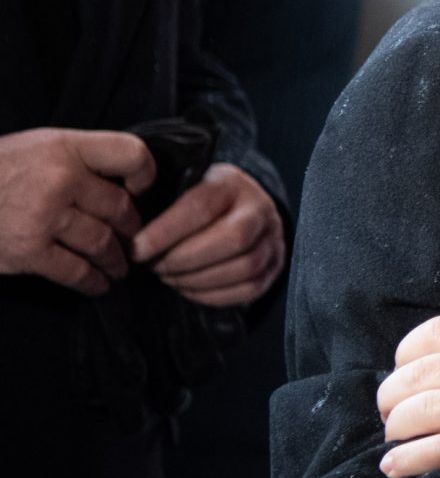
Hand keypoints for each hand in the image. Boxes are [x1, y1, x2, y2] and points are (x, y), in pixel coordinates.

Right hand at [0, 127, 152, 293]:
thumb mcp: (35, 146)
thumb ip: (76, 157)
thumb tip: (121, 179)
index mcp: (64, 148)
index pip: (130, 154)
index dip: (146, 174)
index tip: (143, 190)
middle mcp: (60, 180)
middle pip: (120, 207)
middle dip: (131, 228)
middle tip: (133, 239)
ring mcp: (45, 217)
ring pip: (103, 243)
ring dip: (116, 259)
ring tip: (119, 266)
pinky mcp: (29, 251)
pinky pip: (76, 272)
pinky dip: (93, 282)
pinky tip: (99, 285)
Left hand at [130, 161, 283, 307]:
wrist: (238, 204)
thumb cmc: (195, 199)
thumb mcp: (180, 186)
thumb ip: (158, 200)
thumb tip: (124, 226)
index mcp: (231, 183)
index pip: (201, 207)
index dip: (166, 233)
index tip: (136, 251)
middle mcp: (260, 208)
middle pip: (232, 239)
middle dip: (185, 260)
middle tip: (154, 267)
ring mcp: (273, 237)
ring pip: (244, 266)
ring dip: (199, 279)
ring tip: (169, 278)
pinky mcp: (276, 264)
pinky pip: (251, 288)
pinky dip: (215, 295)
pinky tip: (188, 288)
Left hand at [376, 285, 439, 476]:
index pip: (436, 331)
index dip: (407, 350)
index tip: (403, 369)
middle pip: (418, 373)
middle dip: (391, 393)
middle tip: (389, 409)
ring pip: (418, 411)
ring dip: (396, 427)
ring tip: (396, 438)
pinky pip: (432, 451)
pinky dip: (406, 460)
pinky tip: (397, 465)